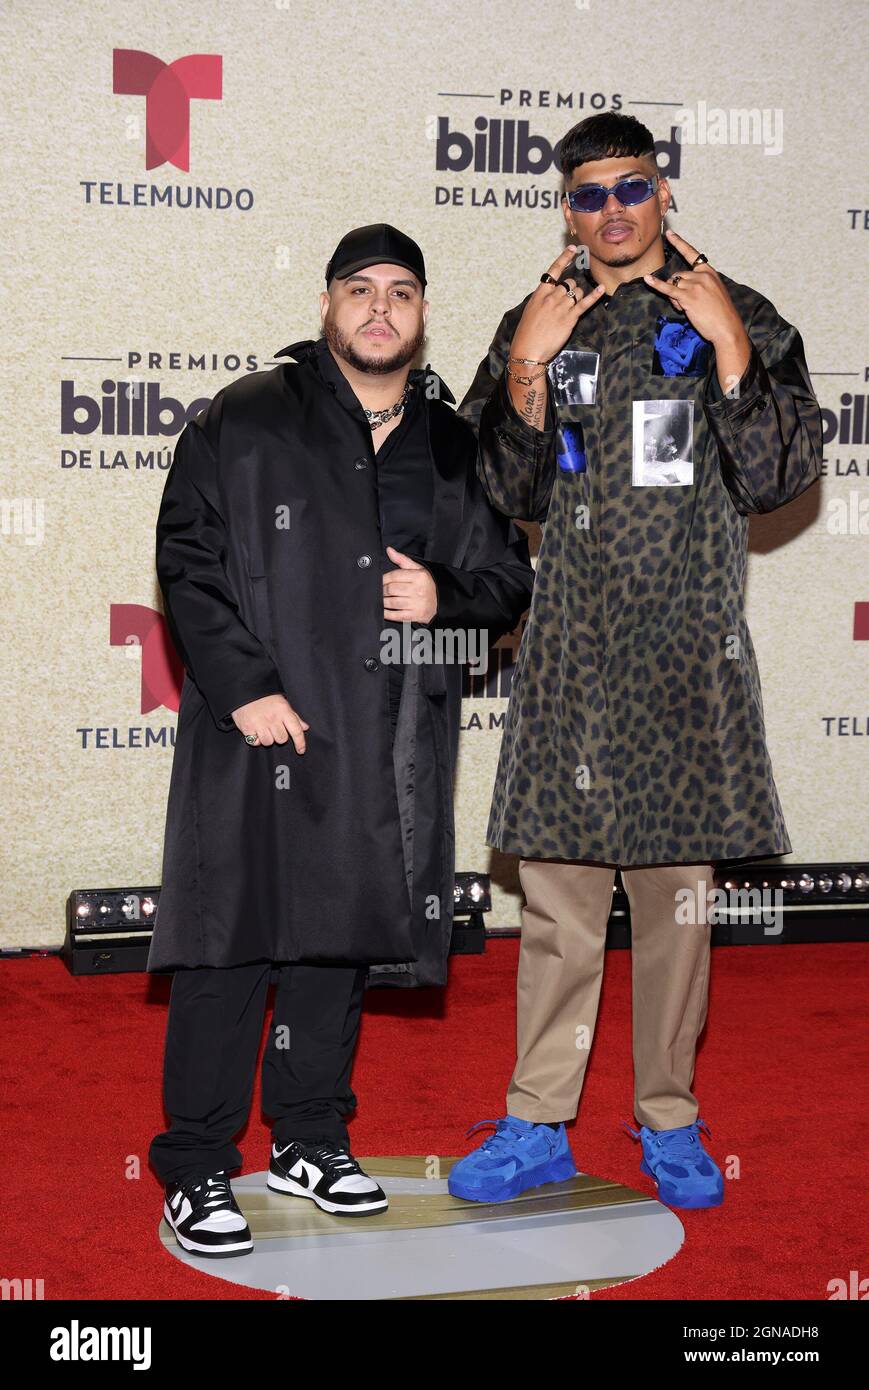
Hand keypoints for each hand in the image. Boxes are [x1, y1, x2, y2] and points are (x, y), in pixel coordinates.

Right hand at [231, 694, 309, 751]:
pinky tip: (254, 730)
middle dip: (279, 736)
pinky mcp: (247, 728)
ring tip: (263, 729)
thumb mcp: (283, 704)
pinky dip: (255, 739)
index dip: (300, 743)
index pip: (296, 730)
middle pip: (282, 739)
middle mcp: (272, 718)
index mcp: (284, 711)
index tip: (301, 750)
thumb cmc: (266, 698)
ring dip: (266, 738)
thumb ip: (294, 717)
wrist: (246, 690)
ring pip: (268, 742)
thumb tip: (305, 728)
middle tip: (273, 728)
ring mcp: (259, 723)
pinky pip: (255, 742)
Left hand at [383, 546, 437, 622]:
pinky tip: (383, 611)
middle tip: (379, 590)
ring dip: (383, 601)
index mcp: (419, 577)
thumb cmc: (425, 585)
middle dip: (382, 590)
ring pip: (392, 602)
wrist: (439, 603)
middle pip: (391, 589)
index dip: (383, 578)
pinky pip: (396, 615)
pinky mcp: (415, 615)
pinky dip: (387, 614)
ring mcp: (417, 604)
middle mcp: (418, 590)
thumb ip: (402, 560)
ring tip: (381, 599)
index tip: (379, 581)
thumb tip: (389, 550)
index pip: (394, 576)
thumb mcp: (418, 569)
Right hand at [510, 244, 606, 363]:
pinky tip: (601, 288)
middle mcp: (551, 297)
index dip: (564, 258)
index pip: (554, 271)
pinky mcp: (570, 318)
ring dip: (577, 297)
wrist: (528, 351)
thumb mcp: (531, 311)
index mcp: (539, 294)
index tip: (573, 248)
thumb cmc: (527, 334)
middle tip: (567, 301)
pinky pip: (585, 303)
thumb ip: (542, 300)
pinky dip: (594, 296)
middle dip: (571, 289)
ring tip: (570, 309)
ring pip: (577, 292)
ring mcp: (561, 307)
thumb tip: (553, 294)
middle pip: (568, 283)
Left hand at [644, 229, 749, 352]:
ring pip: (673, 285)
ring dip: (674, 297)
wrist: (727, 327)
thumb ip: (700, 284)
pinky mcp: (687, 297)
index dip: (679, 243)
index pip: (692, 254)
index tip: (669, 233)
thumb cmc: (721, 313)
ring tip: (686, 308)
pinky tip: (648, 279)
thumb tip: (681, 286)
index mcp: (709, 272)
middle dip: (677, 289)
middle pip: (678, 275)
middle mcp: (702, 275)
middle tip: (686, 304)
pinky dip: (657, 285)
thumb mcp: (714, 292)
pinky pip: (668, 289)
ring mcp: (694, 285)